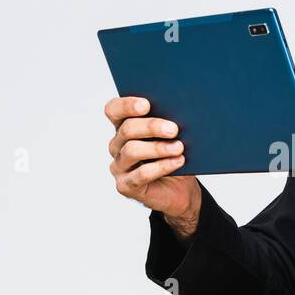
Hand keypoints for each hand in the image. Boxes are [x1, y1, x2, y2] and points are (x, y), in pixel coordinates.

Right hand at [105, 96, 199, 224]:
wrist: (180, 189)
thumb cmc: (174, 156)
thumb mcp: (173, 135)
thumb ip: (169, 121)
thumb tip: (180, 109)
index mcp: (124, 126)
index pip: (114, 110)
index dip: (126, 105)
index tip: (146, 104)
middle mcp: (117, 145)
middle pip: (127, 129)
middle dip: (151, 126)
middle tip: (173, 129)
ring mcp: (119, 166)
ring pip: (132, 151)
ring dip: (158, 148)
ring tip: (179, 147)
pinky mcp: (125, 186)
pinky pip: (141, 174)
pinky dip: (161, 166)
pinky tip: (177, 161)